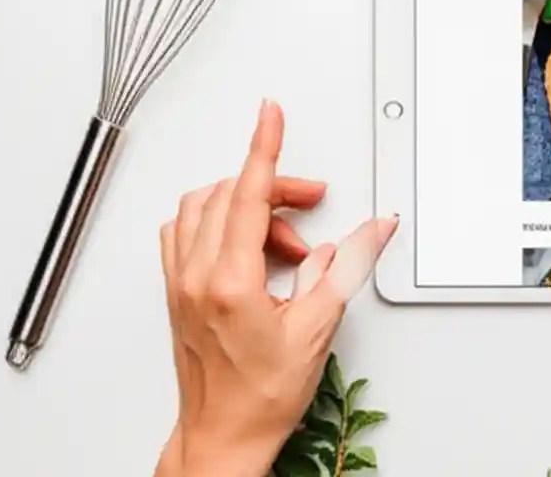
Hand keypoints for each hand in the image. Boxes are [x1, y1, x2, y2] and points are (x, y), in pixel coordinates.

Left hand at [154, 100, 396, 476]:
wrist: (224, 436)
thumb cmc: (262, 396)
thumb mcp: (319, 326)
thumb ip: (349, 267)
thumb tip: (375, 229)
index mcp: (230, 283)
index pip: (247, 194)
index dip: (265, 148)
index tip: (271, 115)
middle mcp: (196, 277)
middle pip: (228, 196)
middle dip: (273, 186)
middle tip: (311, 198)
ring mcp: (180, 283)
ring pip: (201, 210)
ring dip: (244, 205)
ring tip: (286, 238)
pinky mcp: (175, 292)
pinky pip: (185, 234)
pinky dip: (216, 223)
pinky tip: (247, 245)